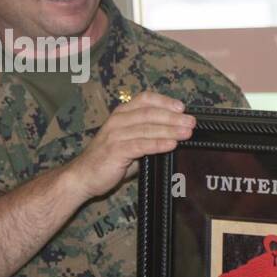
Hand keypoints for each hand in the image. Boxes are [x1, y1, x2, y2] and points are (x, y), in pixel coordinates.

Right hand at [65, 91, 195, 199]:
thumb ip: (148, 136)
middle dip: (173, 117)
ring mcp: (115, 135)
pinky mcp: (115, 150)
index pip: (145, 99)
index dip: (164, 101)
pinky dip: (158, 144)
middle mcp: (118, 121)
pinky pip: (141, 145)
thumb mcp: (131, 143)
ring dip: (170, 129)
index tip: (182, 107)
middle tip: (192, 122)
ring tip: (187, 132)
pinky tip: (171, 144)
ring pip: (147, 128)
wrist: (83, 176)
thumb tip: (177, 135)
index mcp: (122, 114)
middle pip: (150, 113)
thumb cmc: (110, 160)